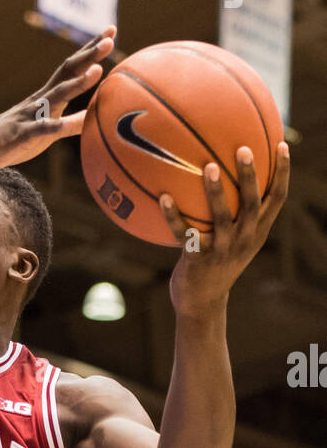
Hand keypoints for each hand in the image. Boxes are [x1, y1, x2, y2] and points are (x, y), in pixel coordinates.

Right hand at [0, 26, 115, 171]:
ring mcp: (31, 115)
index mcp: (49, 97)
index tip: (111, 30)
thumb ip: (72, 123)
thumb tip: (95, 116)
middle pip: (67, 72)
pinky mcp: (21, 134)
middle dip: (89, 55)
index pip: (72, 67)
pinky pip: (40, 129)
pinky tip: (69, 123)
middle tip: (110, 39)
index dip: (91, 49)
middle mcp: (41, 100)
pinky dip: (56, 126)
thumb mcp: (48, 131)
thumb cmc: (16, 139)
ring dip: (77, 83)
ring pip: (57, 96)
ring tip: (98, 70)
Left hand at [163, 142, 289, 317]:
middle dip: (250, 176)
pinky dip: (173, 216)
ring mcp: (221, 251)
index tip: (282, 145)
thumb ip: (238, 213)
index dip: (283, 173)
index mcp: (257, 232)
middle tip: (243, 149)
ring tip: (209, 166)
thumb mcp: (236, 239)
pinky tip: (163, 197)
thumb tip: (228, 175)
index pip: (277, 199)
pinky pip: (184, 235)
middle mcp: (243, 240)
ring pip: (221, 218)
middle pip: (252, 204)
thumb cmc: (217, 262)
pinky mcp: (198, 260)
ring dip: (215, 192)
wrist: (203, 302)